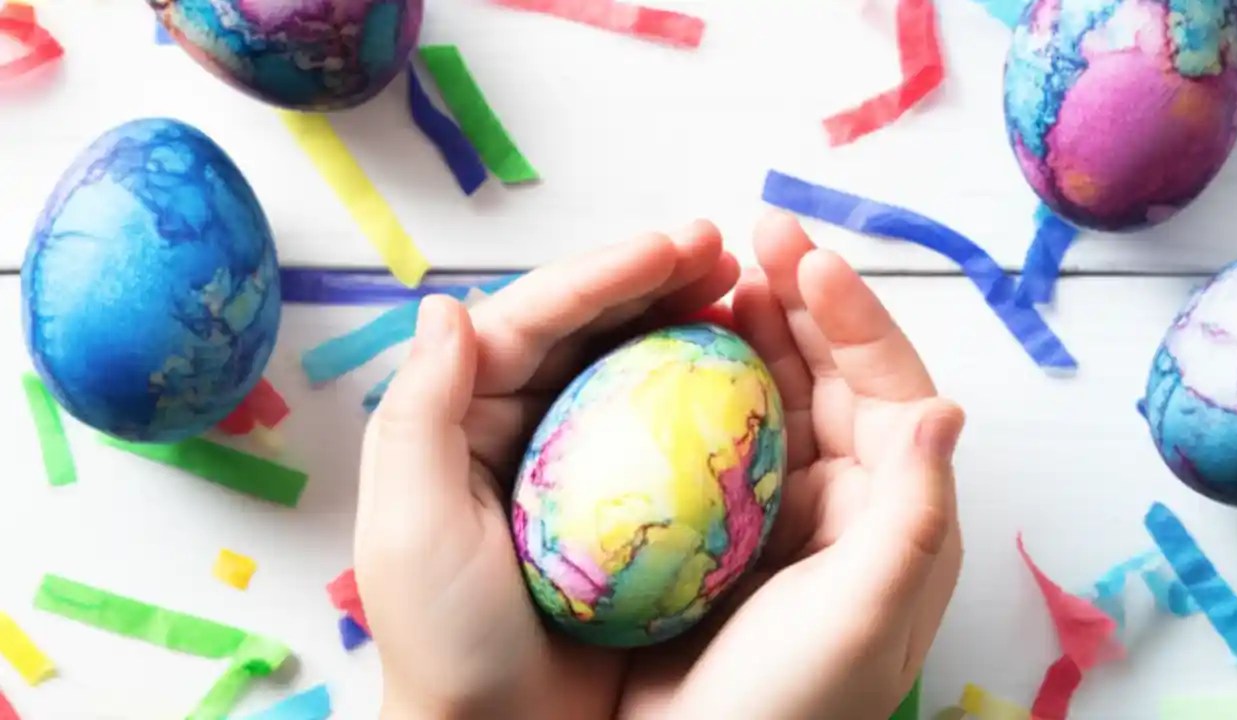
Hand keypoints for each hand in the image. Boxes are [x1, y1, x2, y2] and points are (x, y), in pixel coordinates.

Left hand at [353, 222, 739, 718]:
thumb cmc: (447, 641)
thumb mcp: (413, 527)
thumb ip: (420, 413)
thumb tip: (448, 306)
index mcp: (461, 414)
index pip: (532, 320)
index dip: (602, 274)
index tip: (672, 247)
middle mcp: (515, 421)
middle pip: (587, 327)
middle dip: (651, 277)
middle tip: (721, 248)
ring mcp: (572, 457)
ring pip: (628, 363)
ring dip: (680, 316)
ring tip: (740, 285)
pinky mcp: (620, 499)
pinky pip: (662, 424)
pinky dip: (699, 386)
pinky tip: (743, 366)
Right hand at [616, 211, 965, 719]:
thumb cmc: (792, 704)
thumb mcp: (863, 614)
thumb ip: (912, 516)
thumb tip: (946, 409)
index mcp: (897, 512)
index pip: (889, 388)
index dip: (852, 316)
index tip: (803, 257)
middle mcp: (849, 498)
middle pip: (834, 373)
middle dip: (801, 297)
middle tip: (754, 232)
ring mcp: (784, 504)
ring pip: (778, 391)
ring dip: (754, 326)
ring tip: (716, 272)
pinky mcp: (725, 518)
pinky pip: (722, 427)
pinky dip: (706, 378)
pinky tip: (677, 345)